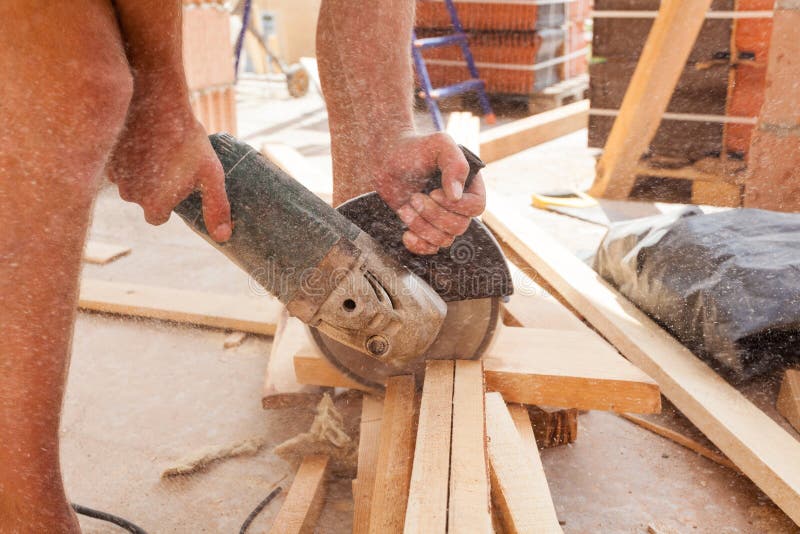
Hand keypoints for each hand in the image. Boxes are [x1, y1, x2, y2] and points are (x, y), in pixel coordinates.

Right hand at [107, 92, 230, 241]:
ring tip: (157, 150)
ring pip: (128, 182)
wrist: (155, 102)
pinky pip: (116, 165)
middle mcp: (129, 194)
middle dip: (153, 187)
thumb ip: (216, 207)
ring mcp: (114, 175)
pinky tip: (141, 141)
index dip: (167, 203)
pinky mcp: (104, 155)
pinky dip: (127, 157)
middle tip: (169, 162)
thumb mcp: (210, 175)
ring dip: (139, 172)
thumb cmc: (187, 140)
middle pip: (142, 199)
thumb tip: (223, 237)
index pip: (157, 217)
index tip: (176, 185)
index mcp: (153, 204)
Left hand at [371, 132, 485, 254]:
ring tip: (405, 208)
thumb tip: (457, 196)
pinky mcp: (425, 229)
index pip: (477, 207)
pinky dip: (418, 245)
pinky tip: (406, 233)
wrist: (388, 157)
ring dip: (421, 226)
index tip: (433, 192)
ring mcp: (442, 219)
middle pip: (459, 226)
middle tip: (414, 197)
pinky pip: (430, 249)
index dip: (456, 205)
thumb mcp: (440, 144)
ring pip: (444, 240)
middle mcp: (459, 205)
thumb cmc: (415, 148)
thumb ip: (455, 164)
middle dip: (433, 215)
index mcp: (469, 186)